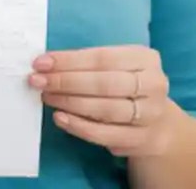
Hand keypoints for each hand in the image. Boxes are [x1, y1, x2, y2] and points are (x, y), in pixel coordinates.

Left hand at [29, 46, 177, 157]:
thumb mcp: (118, 67)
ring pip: (104, 109)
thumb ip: (88, 64)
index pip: (103, 57)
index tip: (41, 62)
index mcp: (146, 59)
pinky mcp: (141, 139)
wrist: (157, 123)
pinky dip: (79, 126)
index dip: (69, 60)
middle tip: (37, 81)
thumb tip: (47, 63)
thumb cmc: (127, 87)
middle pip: (104, 83)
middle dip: (66, 81)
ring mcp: (150, 114)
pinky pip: (105, 134)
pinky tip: (60, 118)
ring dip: (70, 102)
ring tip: (46, 97)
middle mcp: (153, 84)